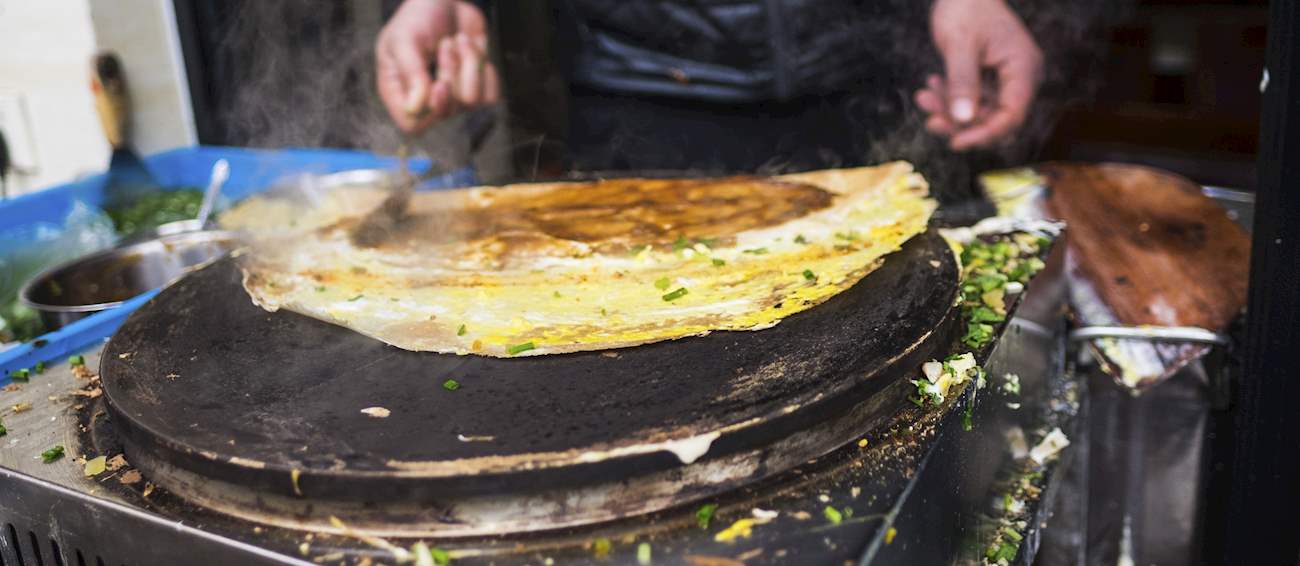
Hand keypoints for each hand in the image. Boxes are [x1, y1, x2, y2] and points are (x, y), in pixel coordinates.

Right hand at [376, 0, 499, 132]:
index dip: (430, 111)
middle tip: (445, 43)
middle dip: (451, 74)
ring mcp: (453, 96)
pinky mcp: (476, 88)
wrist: (443, 1)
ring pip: (471, 101)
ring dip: (469, 64)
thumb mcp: (405, 39)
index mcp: (399, 91)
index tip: (439, 84)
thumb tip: (416, 107)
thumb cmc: (417, 19)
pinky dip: (485, 69)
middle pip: (446, 111)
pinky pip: (490, 96)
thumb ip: (410, 72)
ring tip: (457, 39)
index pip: (413, 125)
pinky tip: (472, 48)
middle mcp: (426, 99)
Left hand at [915, 0, 1041, 151]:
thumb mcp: (959, 44)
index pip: (1012, 114)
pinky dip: (950, 97)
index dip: (985, 133)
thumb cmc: (965, 7)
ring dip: (949, 110)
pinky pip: (971, 99)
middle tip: (929, 119)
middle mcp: (1020, 76)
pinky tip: (931, 85)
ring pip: (979, 111)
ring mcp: (1005, 78)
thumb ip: (962, 82)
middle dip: (960, 122)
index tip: (955, 143)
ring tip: (923, 96)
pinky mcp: (990, 78)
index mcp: (1023, 67)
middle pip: (994, 118)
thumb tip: (963, 120)